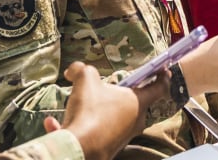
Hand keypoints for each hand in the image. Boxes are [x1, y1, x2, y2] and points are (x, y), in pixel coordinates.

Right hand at [40, 62, 167, 159]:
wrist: (80, 148)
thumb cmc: (90, 111)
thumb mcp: (86, 80)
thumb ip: (82, 70)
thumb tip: (74, 70)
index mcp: (137, 102)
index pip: (158, 88)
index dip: (162, 77)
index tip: (164, 70)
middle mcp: (134, 121)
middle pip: (133, 104)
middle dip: (120, 95)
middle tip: (105, 88)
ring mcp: (123, 137)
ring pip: (110, 119)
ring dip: (93, 112)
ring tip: (73, 107)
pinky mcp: (108, 149)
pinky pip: (93, 133)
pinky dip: (77, 128)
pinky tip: (54, 124)